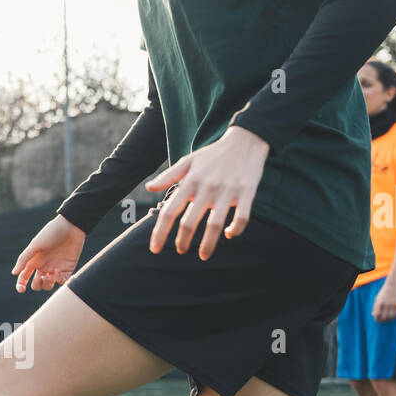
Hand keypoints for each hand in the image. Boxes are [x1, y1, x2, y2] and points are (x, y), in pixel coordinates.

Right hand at [11, 214, 86, 292]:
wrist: (71, 226)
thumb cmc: (51, 233)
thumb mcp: (36, 245)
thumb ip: (24, 259)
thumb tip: (14, 273)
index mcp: (34, 260)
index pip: (24, 277)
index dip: (21, 285)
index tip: (21, 290)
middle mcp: (44, 266)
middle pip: (37, 284)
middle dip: (37, 285)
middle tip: (40, 278)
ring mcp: (55, 268)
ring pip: (49, 285)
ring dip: (47, 284)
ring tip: (49, 276)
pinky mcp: (67, 269)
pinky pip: (62, 281)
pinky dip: (59, 280)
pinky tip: (58, 271)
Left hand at [145, 125, 269, 259]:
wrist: (246, 140)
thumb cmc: (214, 154)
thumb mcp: (188, 161)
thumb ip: (168, 176)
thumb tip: (148, 188)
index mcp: (190, 182)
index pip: (169, 212)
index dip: (160, 233)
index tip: (154, 249)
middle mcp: (206, 188)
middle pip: (190, 223)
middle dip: (183, 241)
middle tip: (180, 250)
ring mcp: (227, 191)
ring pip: (215, 225)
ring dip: (208, 245)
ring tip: (203, 255)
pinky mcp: (246, 192)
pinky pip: (241, 218)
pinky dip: (235, 230)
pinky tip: (229, 235)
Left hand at [372, 280, 395, 321]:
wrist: (393, 286)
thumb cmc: (383, 293)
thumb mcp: (377, 298)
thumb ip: (375, 307)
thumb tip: (373, 315)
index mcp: (379, 303)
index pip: (377, 314)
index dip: (376, 319)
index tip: (377, 320)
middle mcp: (386, 304)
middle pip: (384, 317)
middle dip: (382, 320)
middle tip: (382, 321)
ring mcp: (392, 304)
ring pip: (390, 316)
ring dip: (388, 320)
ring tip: (387, 320)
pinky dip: (394, 317)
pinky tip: (392, 317)